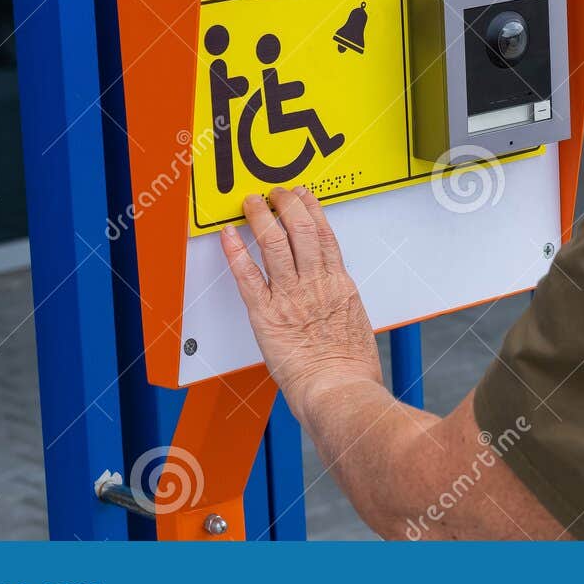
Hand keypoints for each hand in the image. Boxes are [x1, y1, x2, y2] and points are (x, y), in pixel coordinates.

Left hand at [219, 186, 383, 412]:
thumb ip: (341, 307)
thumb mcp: (355, 326)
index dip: (312, 210)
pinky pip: (247, 276)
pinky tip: (228, 235)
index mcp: (340, 286)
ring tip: (252, 202)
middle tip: (275, 193)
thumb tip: (335, 302)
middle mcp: (316, 284)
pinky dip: (236, 252)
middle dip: (286, 204)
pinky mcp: (267, 314)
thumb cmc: (350, 370)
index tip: (304, 196)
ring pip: (275, 243)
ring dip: (261, 218)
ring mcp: (291, 296)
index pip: (325, 236)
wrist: (338, 390)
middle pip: (301, 230)